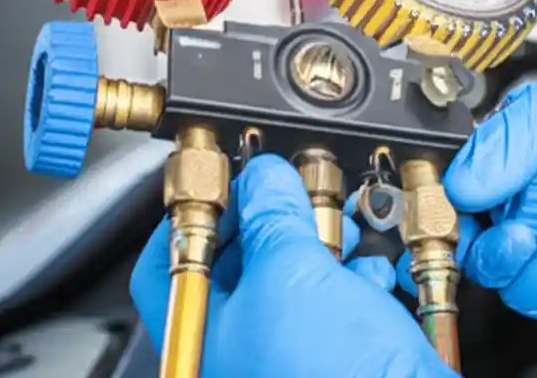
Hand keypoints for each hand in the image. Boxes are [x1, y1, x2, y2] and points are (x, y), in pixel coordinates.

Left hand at [130, 155, 455, 377]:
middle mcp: (234, 354)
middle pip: (234, 266)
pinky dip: (350, 278)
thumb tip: (264, 178)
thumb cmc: (329, 372)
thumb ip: (271, 213)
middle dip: (270, 220)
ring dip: (319, 243)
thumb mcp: (291, 270)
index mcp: (198, 340)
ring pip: (289, 282)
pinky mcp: (331, 360)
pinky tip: (369, 269)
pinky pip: (331, 307)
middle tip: (291, 191)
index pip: (168, 262)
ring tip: (340, 223)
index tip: (232, 182)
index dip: (199, 214)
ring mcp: (283, 359)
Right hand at [436, 17, 536, 318]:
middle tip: (481, 225)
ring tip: (529, 235)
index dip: (448, 188)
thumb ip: (522, 134)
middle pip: (473, 227)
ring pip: (503, 267)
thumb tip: (464, 180)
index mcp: (529, 136)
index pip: (464, 172)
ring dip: (502, 260)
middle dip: (465, 233)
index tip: (443, 195)